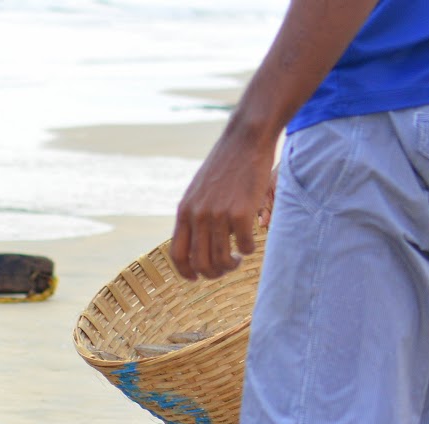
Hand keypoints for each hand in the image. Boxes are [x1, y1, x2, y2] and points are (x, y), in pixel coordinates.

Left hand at [169, 126, 276, 280]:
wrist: (245, 140)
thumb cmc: (224, 165)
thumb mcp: (198, 191)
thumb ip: (194, 215)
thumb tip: (196, 243)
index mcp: (184, 212)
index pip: (178, 255)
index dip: (186, 272)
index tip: (196, 278)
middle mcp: (198, 216)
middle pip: (200, 263)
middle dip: (213, 273)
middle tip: (225, 268)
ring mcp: (219, 215)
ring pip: (222, 259)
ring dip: (231, 265)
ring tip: (237, 258)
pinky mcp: (241, 212)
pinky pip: (244, 245)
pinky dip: (248, 250)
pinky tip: (250, 243)